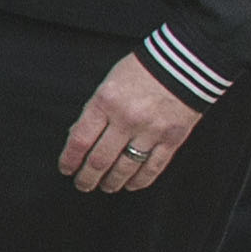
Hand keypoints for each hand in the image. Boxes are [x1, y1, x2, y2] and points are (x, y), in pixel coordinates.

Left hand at [58, 54, 202, 194]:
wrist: (184, 65)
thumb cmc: (142, 71)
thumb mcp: (108, 84)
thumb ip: (94, 110)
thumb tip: (78, 136)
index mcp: (105, 102)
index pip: (79, 139)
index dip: (70, 159)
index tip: (66, 169)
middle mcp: (126, 119)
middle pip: (100, 159)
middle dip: (88, 177)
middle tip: (82, 184)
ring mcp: (150, 131)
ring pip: (126, 167)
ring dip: (112, 182)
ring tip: (106, 187)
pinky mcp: (172, 139)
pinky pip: (153, 167)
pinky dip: (140, 180)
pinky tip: (131, 185)